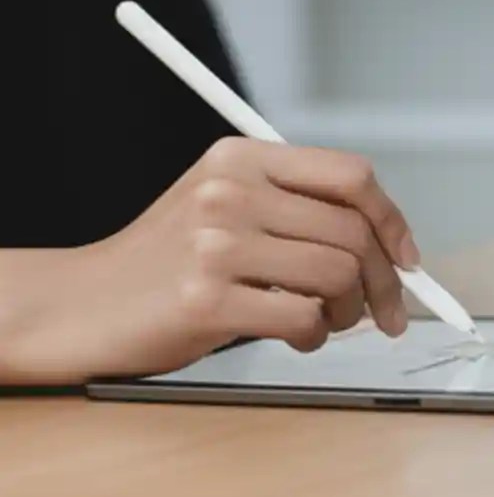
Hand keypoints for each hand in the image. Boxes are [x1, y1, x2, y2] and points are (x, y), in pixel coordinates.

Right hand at [3, 137, 418, 383]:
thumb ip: (297, 211)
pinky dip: (313, 337)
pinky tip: (292, 338)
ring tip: (323, 323)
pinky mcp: (205, 300)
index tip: (408, 260)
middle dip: (385, 283)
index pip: (351, 177)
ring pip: (338, 275)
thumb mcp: (225, 208)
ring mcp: (215, 244)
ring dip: (347, 312)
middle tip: (384, 314)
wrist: (83, 305)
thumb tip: (393, 247)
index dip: (393, 221)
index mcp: (241, 158)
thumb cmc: (168, 263)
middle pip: (354, 233)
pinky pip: (304, 320)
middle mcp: (229, 191)